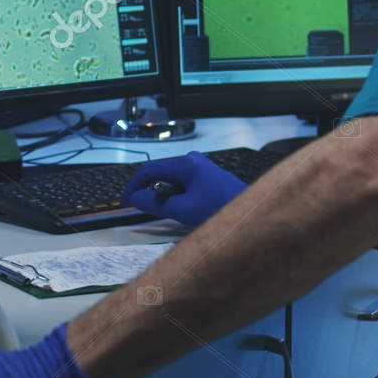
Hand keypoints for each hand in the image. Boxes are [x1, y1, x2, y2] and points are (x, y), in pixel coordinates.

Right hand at [122, 151, 246, 227]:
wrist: (253, 217)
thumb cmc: (219, 210)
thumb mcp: (183, 209)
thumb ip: (156, 203)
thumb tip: (134, 197)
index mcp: (186, 163)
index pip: (149, 170)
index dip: (133, 186)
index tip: (124, 203)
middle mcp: (193, 161)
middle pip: (161, 175)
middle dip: (149, 192)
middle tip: (141, 211)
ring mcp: (203, 170)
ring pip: (173, 183)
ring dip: (166, 198)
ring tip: (168, 215)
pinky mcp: (210, 180)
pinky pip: (185, 187)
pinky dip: (178, 198)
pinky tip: (183, 212)